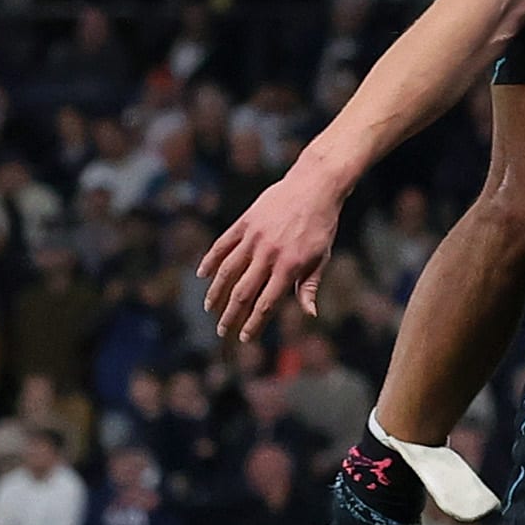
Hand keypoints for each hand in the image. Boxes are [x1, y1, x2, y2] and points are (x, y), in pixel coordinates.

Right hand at [199, 170, 345, 338]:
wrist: (315, 186)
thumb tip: (309, 314)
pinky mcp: (245, 222)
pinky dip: (211, 260)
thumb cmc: (321, 226)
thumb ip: (309, 287)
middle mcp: (269, 254)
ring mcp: (254, 237)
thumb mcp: (321, 258)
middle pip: (243, 292)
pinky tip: (203, 274)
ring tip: (209, 307)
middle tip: (221, 330)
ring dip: (216, 292)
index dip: (253, 324)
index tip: (244, 338)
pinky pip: (223, 244)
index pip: (266, 304)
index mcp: (289, 267)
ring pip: (228, 270)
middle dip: (231, 315)